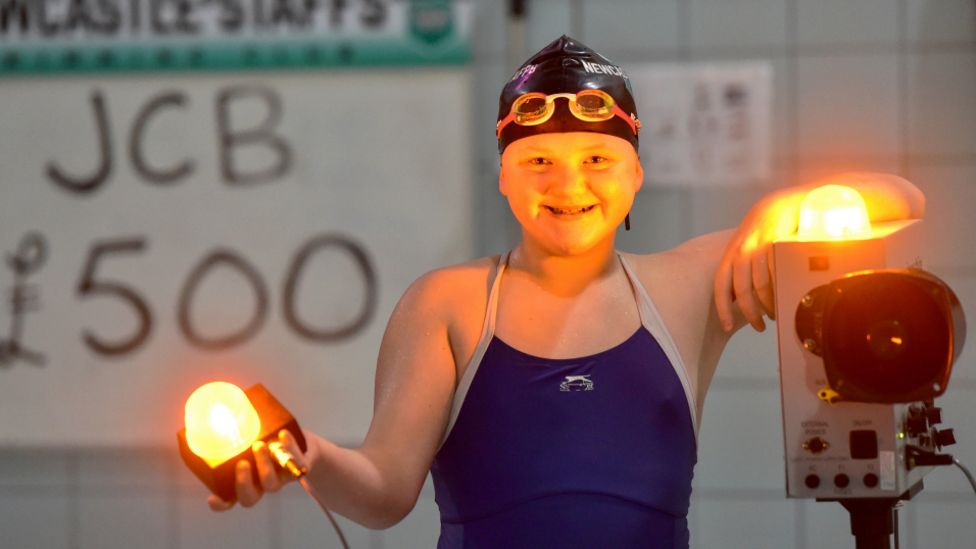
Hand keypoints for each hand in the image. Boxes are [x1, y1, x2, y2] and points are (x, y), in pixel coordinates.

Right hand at [208, 429, 306, 510]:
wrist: (307, 448)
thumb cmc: (271, 440)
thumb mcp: (254, 435)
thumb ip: (240, 428)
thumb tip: (223, 405)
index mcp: (246, 480)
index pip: (229, 499)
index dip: (221, 503)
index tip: (212, 497)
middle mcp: (261, 484)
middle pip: (249, 497)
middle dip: (243, 483)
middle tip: (242, 464)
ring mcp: (280, 479)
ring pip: (271, 484)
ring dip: (264, 465)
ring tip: (260, 444)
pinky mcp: (298, 469)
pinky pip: (296, 464)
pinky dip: (290, 448)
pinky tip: (284, 434)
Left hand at [714, 192, 798, 332]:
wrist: (780, 204)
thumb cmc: (763, 230)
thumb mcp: (746, 247)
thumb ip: (741, 268)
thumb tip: (739, 298)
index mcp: (730, 254)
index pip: (720, 285)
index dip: (722, 307)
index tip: (725, 327)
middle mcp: (741, 251)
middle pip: (742, 291)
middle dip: (750, 313)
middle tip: (758, 327)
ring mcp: (759, 248)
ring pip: (761, 286)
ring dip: (768, 305)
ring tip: (774, 315)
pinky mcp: (776, 245)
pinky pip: (777, 275)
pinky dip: (781, 291)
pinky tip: (784, 299)